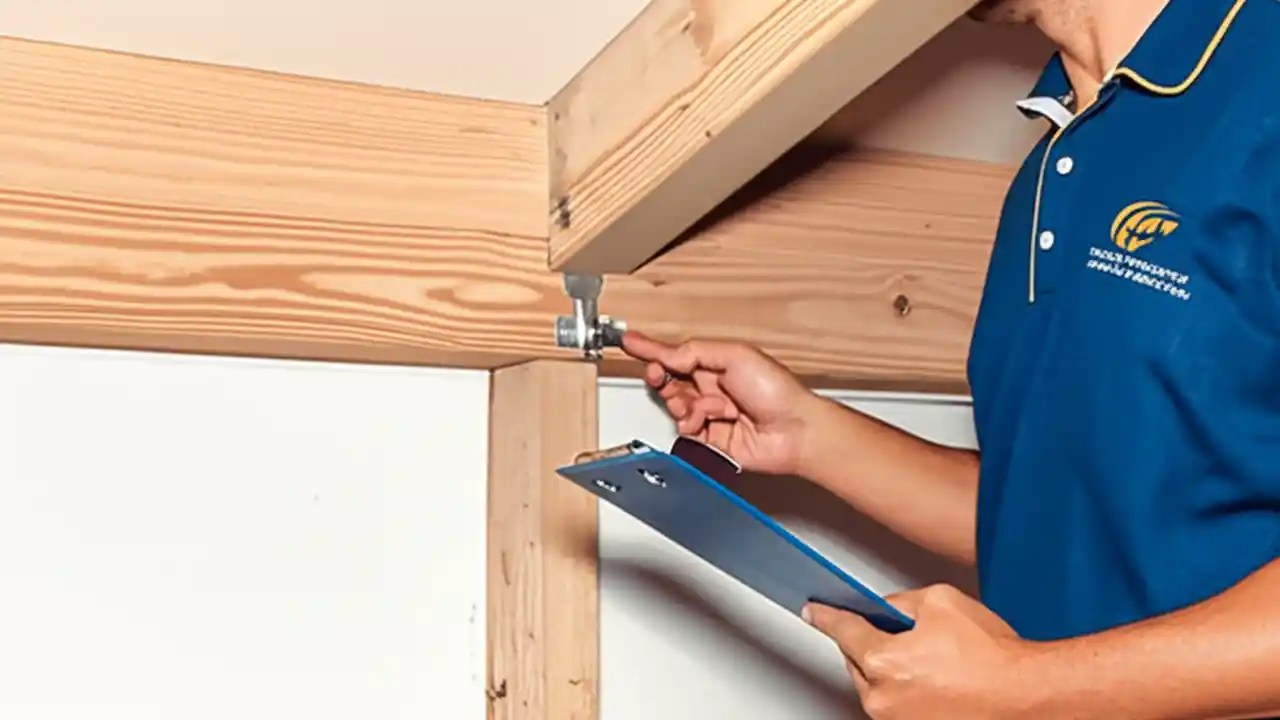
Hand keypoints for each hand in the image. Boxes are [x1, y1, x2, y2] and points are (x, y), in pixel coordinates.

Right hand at [620, 331, 822, 475]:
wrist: (794, 431)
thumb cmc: (778, 391)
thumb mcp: (735, 355)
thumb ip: (695, 351)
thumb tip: (668, 352)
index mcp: (718, 364)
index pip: (677, 354)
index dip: (652, 349)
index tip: (630, 342)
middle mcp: (712, 388)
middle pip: (670, 381)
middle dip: (662, 378)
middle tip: (658, 374)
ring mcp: (711, 415)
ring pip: (675, 407)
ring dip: (684, 404)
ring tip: (706, 405)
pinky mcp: (710, 440)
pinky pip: (685, 431)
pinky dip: (692, 425)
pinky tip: (707, 421)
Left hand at [806, 585, 1042, 718]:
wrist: (1026, 694)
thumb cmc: (991, 654)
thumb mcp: (939, 602)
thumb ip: (900, 602)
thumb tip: (884, 608)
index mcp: (881, 660)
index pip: (841, 629)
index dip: (825, 614)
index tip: (813, 610)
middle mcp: (882, 696)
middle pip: (855, 658)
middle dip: (869, 640)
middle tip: (902, 631)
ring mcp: (897, 719)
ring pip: (874, 683)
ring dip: (888, 667)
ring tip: (931, 657)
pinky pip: (896, 701)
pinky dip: (905, 687)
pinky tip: (935, 676)